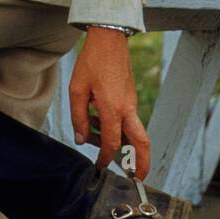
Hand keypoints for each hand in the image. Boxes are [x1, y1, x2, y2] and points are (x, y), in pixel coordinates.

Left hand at [69, 27, 150, 175]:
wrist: (109, 40)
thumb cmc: (92, 62)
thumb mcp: (77, 90)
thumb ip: (78, 118)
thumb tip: (81, 139)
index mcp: (113, 109)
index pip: (112, 143)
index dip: (105, 157)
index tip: (100, 166)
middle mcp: (127, 108)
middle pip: (141, 142)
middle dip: (142, 162)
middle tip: (138, 178)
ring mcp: (131, 103)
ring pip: (135, 132)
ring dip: (121, 142)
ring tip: (93, 135)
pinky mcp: (130, 98)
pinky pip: (128, 120)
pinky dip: (117, 128)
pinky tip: (96, 119)